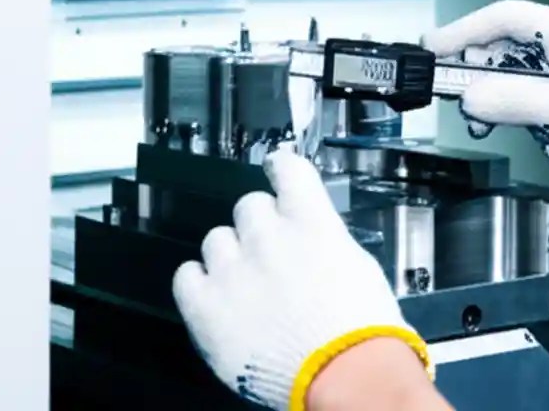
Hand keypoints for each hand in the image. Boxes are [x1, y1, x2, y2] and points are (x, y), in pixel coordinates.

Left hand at [173, 151, 433, 410]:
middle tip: (272, 259)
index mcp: (311, 223)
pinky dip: (199, 285)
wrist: (347, 378)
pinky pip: (187, 276)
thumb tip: (311, 239)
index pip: (286, 169)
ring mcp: (233, 269)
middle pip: (249, 207)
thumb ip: (325, 242)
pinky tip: (217, 300)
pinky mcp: (206, 305)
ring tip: (248, 290)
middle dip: (259, 229)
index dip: (280, 168)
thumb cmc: (362, 335)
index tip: (276, 171)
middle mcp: (268, 236)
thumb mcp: (358, 269)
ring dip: (230, 258)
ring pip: (216, 240)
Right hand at [422, 0, 548, 207]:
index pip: (501, 19)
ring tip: (547, 144)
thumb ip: (512, 103)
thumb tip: (473, 96)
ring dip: (532, 122)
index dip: (461, 33)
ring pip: (533, 89)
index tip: (432, 50)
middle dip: (495, 91)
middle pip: (514, 56)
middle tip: (476, 113)